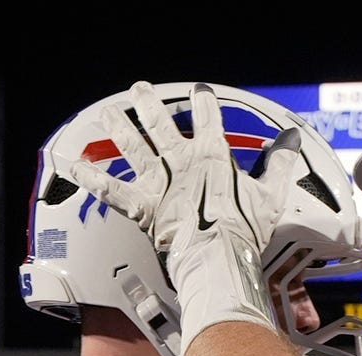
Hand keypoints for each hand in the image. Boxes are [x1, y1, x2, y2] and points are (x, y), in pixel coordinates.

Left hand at [55, 81, 291, 350]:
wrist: (219, 259)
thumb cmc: (245, 232)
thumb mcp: (270, 196)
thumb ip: (279, 166)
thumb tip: (290, 142)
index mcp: (213, 155)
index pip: (209, 118)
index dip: (204, 103)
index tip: (201, 92)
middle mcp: (181, 162)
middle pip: (161, 125)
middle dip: (149, 104)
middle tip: (140, 89)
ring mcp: (159, 183)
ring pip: (134, 147)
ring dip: (119, 127)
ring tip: (107, 111)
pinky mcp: (143, 206)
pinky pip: (111, 190)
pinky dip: (90, 179)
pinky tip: (71, 166)